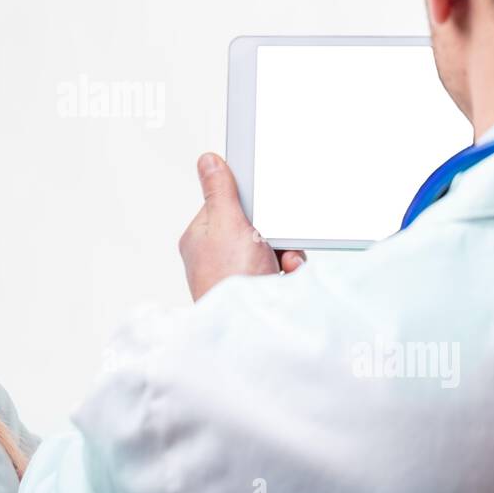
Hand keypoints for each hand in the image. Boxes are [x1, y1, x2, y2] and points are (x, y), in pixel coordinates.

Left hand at [178, 152, 306, 301]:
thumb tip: (207, 162)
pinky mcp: (262, 289)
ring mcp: (241, 275)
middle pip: (255, 225)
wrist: (250, 329)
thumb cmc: (227, 281)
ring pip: (274, 247)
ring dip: (285, 252)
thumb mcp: (225, 224)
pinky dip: (291, 271)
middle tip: (268, 239)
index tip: (258, 201)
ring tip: (280, 263)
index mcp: (202, 238)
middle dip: (272, 231)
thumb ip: (219, 191)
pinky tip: (285, 277)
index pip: (225, 204)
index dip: (246, 201)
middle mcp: (219, 257)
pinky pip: (285, 268)